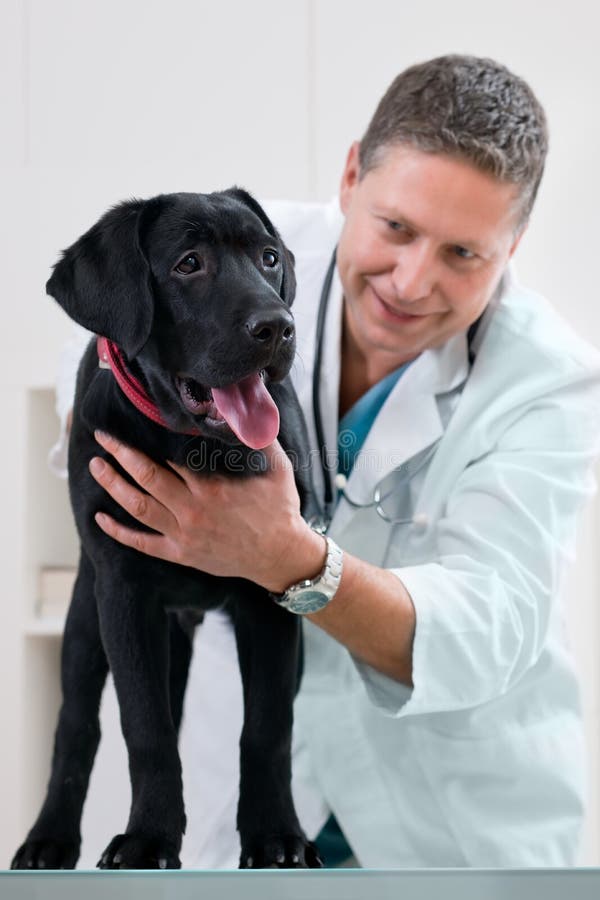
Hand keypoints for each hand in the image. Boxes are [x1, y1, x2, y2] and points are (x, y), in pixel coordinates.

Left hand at [89, 431, 325, 591]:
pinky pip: (143, 544)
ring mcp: (184, 533)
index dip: (150, 438)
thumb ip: (262, 439)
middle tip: (102, 436)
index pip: (171, 456)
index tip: (135, 422)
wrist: (281, 556)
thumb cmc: (280, 509)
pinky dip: (119, 532)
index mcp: (212, 486)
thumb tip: (251, 410)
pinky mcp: (181, 554)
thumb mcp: (277, 468)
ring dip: (113, 485)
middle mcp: (192, 509)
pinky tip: (100, 518)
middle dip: (120, 454)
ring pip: (138, 507)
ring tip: (96, 466)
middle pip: (146, 477)